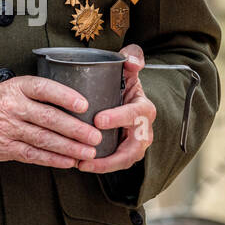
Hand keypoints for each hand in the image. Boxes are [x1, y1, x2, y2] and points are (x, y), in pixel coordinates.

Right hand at [0, 75, 102, 167]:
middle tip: (95, 136)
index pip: (43, 89)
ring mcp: (8, 129)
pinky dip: (52, 159)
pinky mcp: (4, 148)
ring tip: (89, 152)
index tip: (84, 104)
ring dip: (69, 147)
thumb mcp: (10, 88)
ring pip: (44, 139)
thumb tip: (72, 103)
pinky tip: (68, 162)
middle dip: (75, 129)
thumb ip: (35, 95)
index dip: (65, 96)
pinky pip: (32, 155)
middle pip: (49, 118)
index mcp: (16, 88)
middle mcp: (12, 107)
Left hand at [77, 44, 156, 173]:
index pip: (136, 114)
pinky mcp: (125, 155)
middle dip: (113, 154)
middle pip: (134, 147)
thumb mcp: (128, 67)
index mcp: (144, 108)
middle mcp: (144, 129)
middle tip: (88, 152)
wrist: (123, 98)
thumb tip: (131, 61)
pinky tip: (80, 165)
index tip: (98, 120)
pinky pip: (115, 164)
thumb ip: (131, 56)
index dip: (119, 118)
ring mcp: (136, 145)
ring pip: (125, 160)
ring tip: (82, 165)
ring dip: (104, 165)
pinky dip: (100, 167)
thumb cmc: (124, 82)